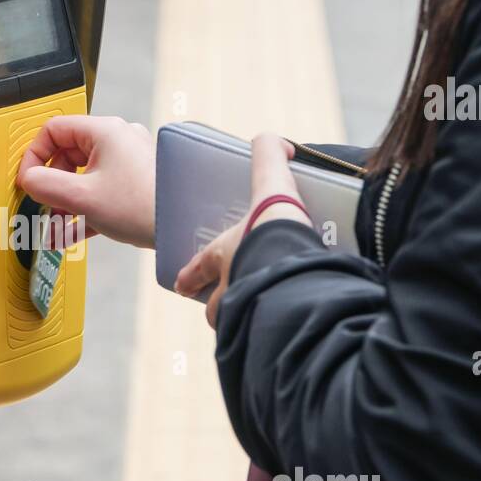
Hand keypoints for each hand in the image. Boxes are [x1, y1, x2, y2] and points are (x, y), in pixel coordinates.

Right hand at [16, 115, 155, 248]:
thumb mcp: (83, 197)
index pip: (54, 130)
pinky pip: (98, 192)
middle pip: (67, 156)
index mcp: (104, 132)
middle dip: (50, 185)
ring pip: (82, 178)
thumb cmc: (144, 205)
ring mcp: (128, 163)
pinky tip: (68, 234)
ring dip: (64, 203)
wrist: (183, 226)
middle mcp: (117, 141)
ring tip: (52, 227)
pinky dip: (82, 210)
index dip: (35, 155)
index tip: (29, 179)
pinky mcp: (134, 185)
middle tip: (41, 205)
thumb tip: (28, 181)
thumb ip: (46, 185)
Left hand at [175, 133, 309, 326]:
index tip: (183, 283)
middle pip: (216, 308)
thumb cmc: (273, 231)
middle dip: (221, 305)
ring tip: (264, 314)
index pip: (196, 270)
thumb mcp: (271, 184)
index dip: (190, 276)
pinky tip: (290, 330)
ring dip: (245, 321)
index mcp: (222, 257)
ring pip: (238, 326)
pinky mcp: (274, 334)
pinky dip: (276, 335)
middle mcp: (230, 291)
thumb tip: (277, 142)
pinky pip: (268, 339)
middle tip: (235, 297)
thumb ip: (268, 156)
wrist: (298, 273)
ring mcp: (249, 317)